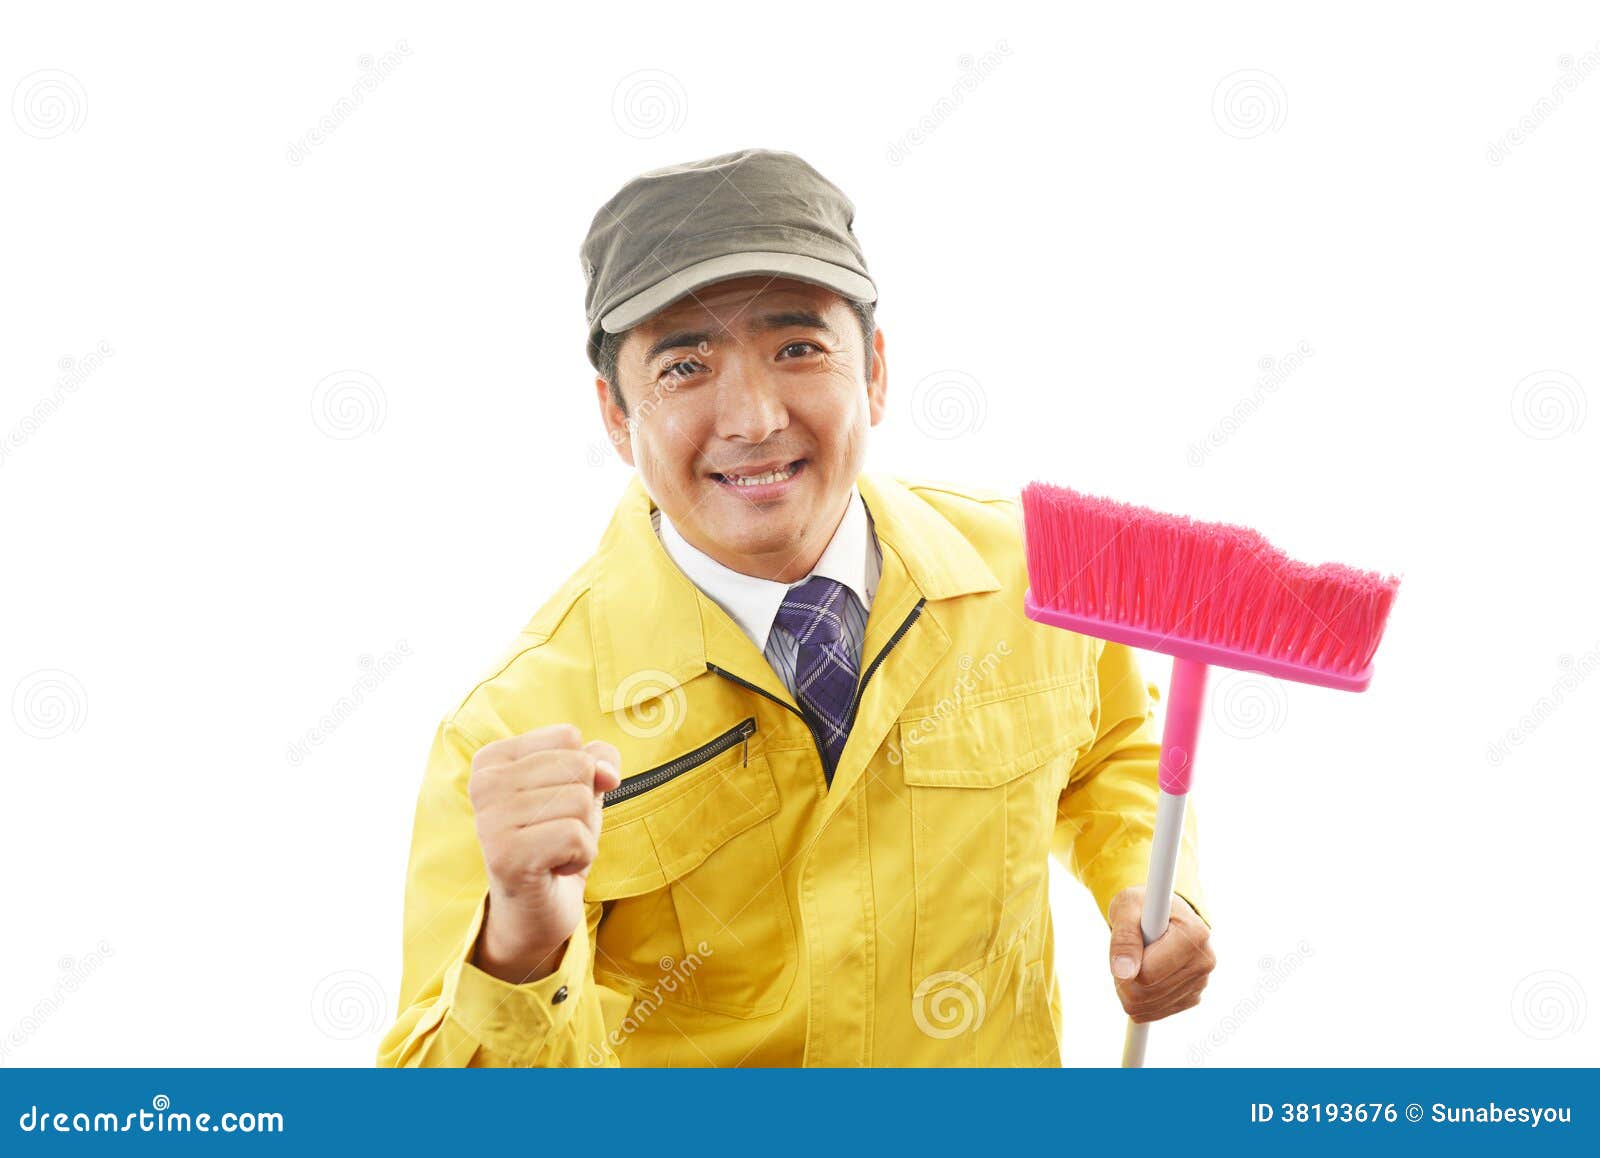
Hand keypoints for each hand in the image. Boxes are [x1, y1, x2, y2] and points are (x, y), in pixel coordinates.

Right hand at [467, 723, 621, 982]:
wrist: (536, 909)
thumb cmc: (556, 839)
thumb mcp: (582, 788)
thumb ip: (599, 760)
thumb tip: (606, 774)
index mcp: (492, 759)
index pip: (567, 737)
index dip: (580, 772)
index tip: (554, 805)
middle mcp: (482, 784)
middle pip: (577, 766)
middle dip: (585, 804)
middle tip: (556, 832)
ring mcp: (490, 820)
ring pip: (580, 800)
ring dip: (583, 833)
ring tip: (554, 850)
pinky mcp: (507, 856)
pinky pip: (577, 836)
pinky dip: (581, 856)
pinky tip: (555, 868)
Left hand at [1107, 886, 1214, 1023]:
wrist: (1160, 914)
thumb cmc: (1142, 907)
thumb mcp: (1126, 908)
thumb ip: (1123, 938)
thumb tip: (1123, 972)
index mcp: (1195, 934)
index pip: (1147, 974)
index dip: (1125, 963)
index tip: (1126, 942)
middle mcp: (1204, 962)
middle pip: (1145, 994)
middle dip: (1123, 977)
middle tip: (1126, 952)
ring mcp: (1201, 983)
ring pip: (1144, 1007)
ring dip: (1128, 988)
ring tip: (1136, 960)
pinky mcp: (1192, 998)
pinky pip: (1150, 1013)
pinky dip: (1137, 999)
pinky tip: (1144, 974)